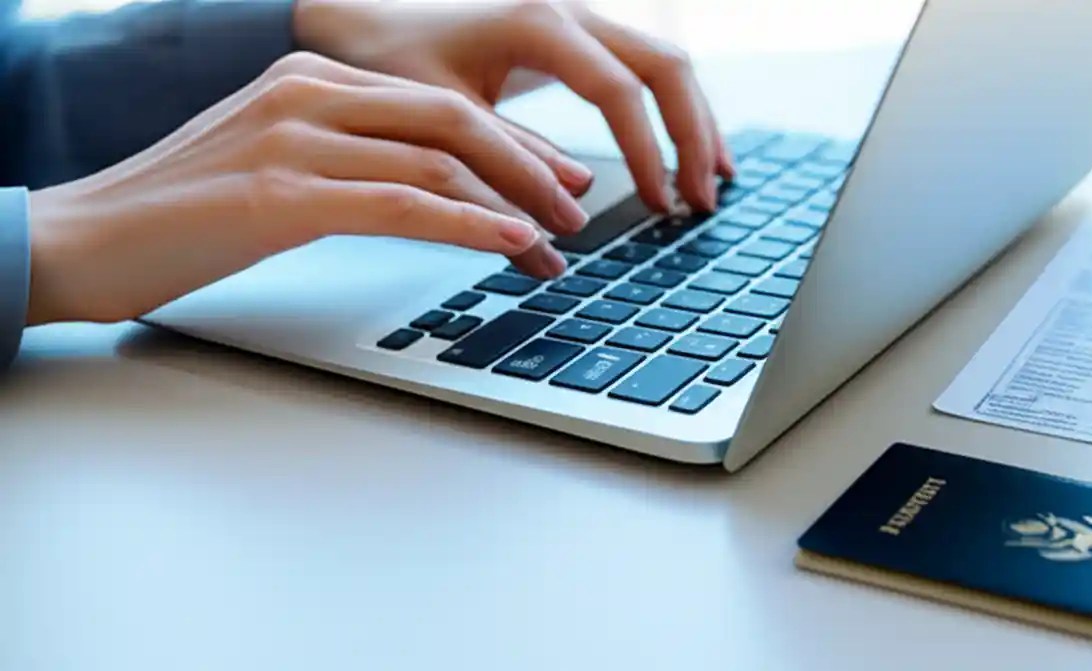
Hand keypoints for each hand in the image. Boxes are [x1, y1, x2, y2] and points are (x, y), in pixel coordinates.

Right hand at [26, 52, 585, 325]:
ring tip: (557, 244)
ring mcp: (295, 137)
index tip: (559, 179)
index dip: (513, 144)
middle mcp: (310, 91)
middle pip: (455, 122)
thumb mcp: (280, 165)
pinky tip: (510, 242)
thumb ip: (351, 160)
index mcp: (314, 77)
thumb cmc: (186, 212)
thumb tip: (430, 193)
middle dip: (530, 168)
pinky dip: (467, 224)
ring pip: (438, 161)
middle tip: (577, 209)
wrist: (85, 237)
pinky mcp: (282, 192)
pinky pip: (401, 203)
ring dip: (512, 206)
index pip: (440, 105)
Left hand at [294, 0, 735, 213]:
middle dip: (692, 137)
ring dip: (694, 124)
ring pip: (664, 64)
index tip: (659, 205)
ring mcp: (578, 17)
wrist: (363, 20)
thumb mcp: (446, 119)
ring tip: (711, 183)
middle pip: (664, 67)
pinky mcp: (578, 37)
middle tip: (702, 200)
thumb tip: (575, 213)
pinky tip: (685, 153)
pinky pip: (644, 69)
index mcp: (538, 22)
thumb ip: (509, 163)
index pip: (621, 91)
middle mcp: (568, 9)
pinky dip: (670, 114)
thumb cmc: (391, 63)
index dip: (648, 154)